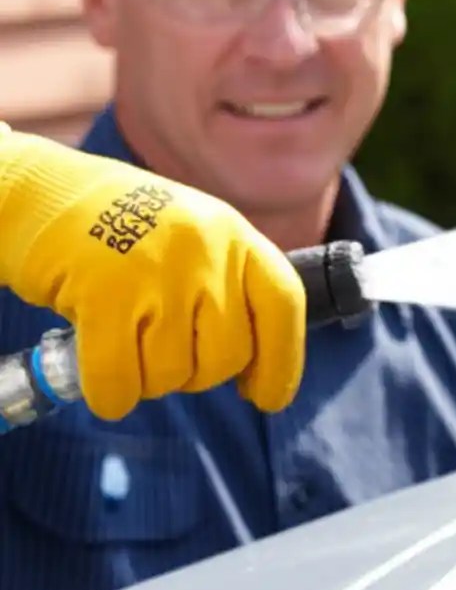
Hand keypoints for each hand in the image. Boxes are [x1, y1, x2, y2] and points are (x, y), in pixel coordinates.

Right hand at [0, 129, 306, 419]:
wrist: (37, 191)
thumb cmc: (119, 227)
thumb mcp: (192, 237)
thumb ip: (226, 287)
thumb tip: (255, 370)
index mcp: (234, 234)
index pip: (283, 304)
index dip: (283, 361)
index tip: (266, 398)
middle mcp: (205, 248)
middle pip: (228, 353)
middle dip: (196, 375)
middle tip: (161, 353)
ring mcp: (156, 269)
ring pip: (174, 372)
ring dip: (146, 380)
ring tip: (124, 341)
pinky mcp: (104, 292)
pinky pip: (121, 378)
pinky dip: (111, 394)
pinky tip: (102, 380)